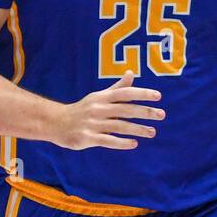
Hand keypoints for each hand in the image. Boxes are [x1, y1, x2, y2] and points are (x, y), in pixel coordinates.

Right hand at [51, 70, 165, 150]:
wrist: (55, 123)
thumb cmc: (83, 109)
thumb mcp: (98, 97)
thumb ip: (117, 88)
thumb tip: (131, 73)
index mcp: (102, 98)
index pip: (125, 93)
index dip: (141, 93)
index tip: (158, 96)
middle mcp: (98, 109)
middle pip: (125, 109)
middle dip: (145, 112)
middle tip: (161, 115)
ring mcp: (92, 123)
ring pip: (119, 126)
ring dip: (138, 129)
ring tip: (152, 132)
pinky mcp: (87, 138)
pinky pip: (107, 140)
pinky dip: (122, 142)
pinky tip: (134, 143)